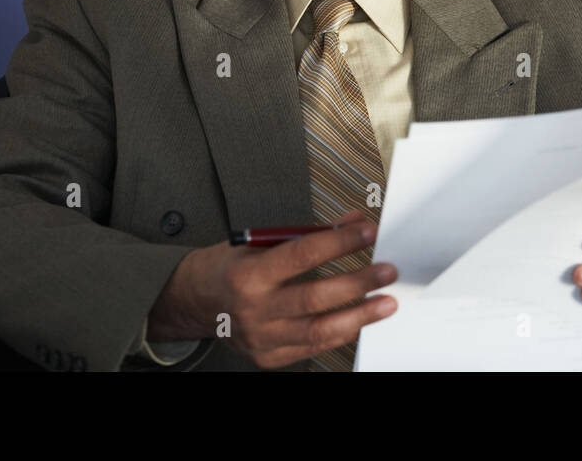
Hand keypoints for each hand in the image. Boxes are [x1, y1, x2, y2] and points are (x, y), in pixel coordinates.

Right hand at [146, 208, 399, 368]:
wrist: (195, 301)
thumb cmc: (229, 267)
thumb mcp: (260, 242)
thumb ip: (308, 234)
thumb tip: (352, 224)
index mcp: (249, 273)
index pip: (302, 254)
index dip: (339, 242)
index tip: (367, 233)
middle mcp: (254, 308)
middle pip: (316, 297)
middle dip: (358, 283)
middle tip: (387, 271)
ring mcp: (261, 338)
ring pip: (319, 330)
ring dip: (360, 316)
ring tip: (386, 303)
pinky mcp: (268, 357)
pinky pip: (312, 347)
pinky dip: (340, 333)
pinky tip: (359, 321)